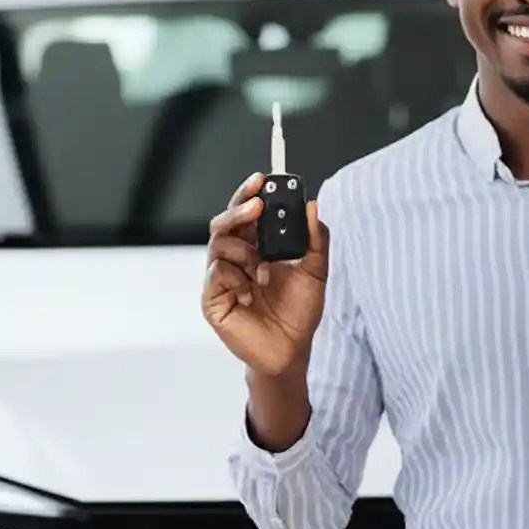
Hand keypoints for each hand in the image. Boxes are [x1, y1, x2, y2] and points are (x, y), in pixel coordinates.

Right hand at [202, 172, 329, 377]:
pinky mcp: (212, 299)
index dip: (250, 193)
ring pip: (219, 243)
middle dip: (240, 207)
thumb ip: (316, 239)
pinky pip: (216, 273)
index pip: (247, 212)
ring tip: (263, 272)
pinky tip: (249, 293)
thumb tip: (312, 206)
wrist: (292, 350)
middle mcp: (235, 258)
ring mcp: (221, 278)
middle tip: (257, 204)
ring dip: (245, 252)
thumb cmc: (299, 311)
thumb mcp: (316, 271)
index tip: (261, 178)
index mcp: (256, 247)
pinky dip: (236, 278)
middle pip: (225, 221)